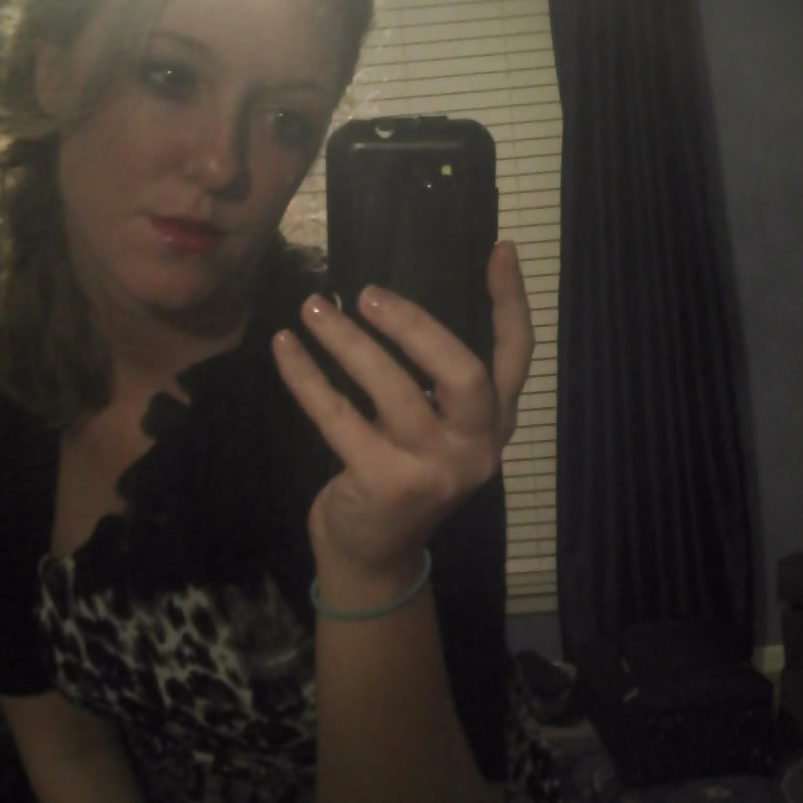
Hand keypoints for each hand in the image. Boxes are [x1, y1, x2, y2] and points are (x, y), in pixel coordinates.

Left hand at [271, 241, 533, 585]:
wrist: (373, 553)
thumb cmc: (403, 474)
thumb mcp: (436, 430)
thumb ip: (437, 384)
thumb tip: (399, 303)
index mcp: (494, 424)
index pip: (517, 356)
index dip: (511, 302)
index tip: (500, 248)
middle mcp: (476, 448)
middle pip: (463, 374)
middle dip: (416, 326)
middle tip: (367, 293)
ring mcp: (433, 471)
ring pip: (393, 390)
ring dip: (347, 342)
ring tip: (312, 307)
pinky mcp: (385, 485)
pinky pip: (338, 418)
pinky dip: (307, 377)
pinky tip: (285, 346)